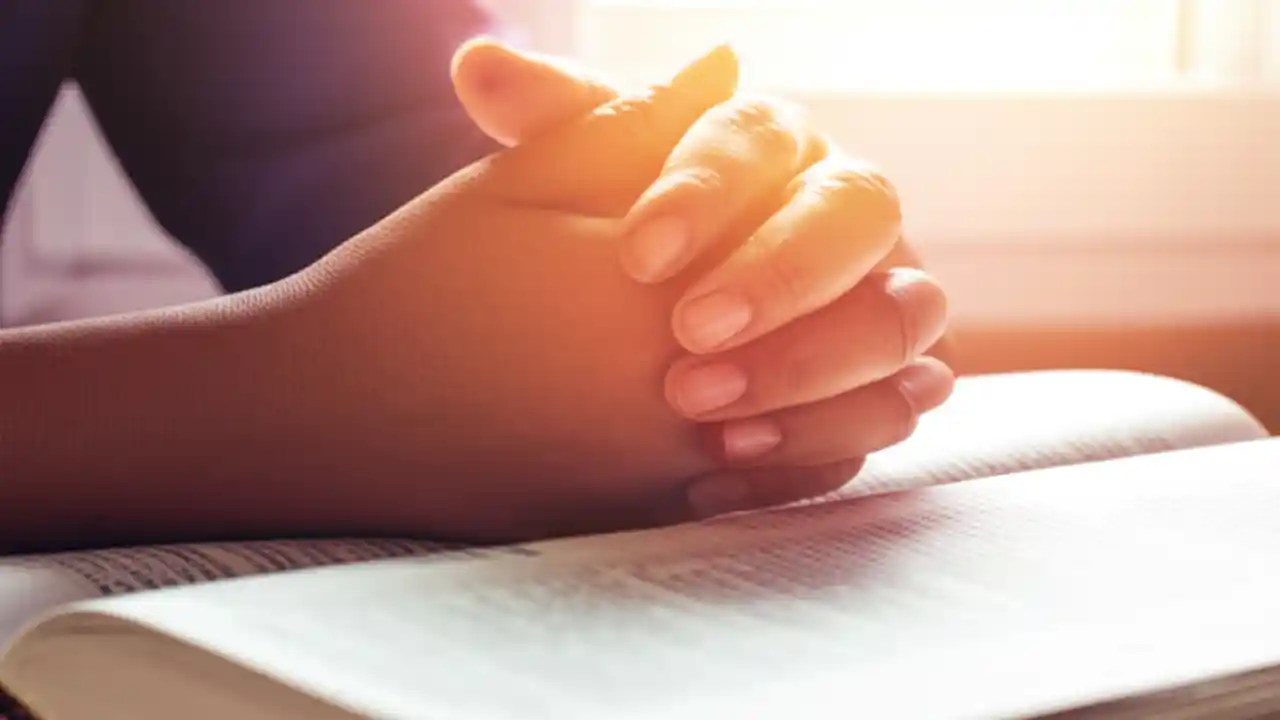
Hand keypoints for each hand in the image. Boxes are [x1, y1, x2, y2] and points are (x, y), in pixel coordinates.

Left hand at [451, 41, 953, 515]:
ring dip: (812, 371)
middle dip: (780, 278)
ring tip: (708, 424)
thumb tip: (479, 67)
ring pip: (901, 320)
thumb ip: (552, 131)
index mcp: (777, 141)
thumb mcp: (587, 180)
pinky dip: (820, 447)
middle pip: (862, 217)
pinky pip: (894, 414)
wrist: (654, 343)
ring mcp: (887, 295)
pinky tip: (723, 474)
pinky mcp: (891, 384)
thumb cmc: (629, 244)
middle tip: (687, 341)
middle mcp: (848, 210)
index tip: (637, 256)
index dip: (709, 192)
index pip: (765, 137)